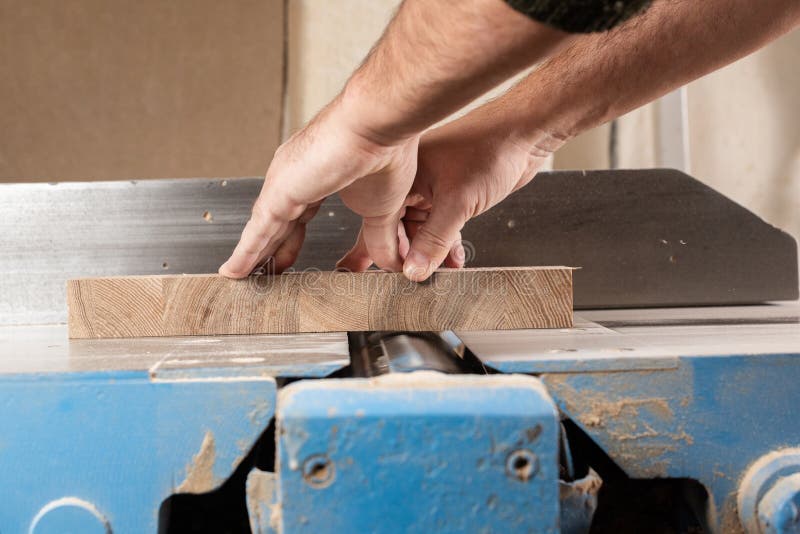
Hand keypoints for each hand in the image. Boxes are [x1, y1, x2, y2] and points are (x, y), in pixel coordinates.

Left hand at [219, 98, 418, 277]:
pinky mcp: (280, 192)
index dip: (292, 240)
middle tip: (264, 272)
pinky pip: (257, 231)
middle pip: (278, 222)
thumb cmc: (385, 153)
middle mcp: (296, 175)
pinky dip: (246, 253)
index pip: (299, 213)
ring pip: (263, 228)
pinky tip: (235, 271)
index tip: (287, 259)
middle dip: (271, 249)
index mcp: (320, 174)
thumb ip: (382, 238)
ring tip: (240, 277)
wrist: (378, 126)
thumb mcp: (384, 209)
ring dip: (253, 254)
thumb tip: (392, 262)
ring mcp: (285, 182)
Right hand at [337, 107, 565, 280]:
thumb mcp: (458, 204)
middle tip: (407, 279)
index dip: (384, 251)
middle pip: (399, 228)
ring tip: (438, 274)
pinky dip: (447, 243)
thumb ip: (434, 241)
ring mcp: (433, 187)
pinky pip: (441, 225)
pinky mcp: (453, 193)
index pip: (382, 222)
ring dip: (430, 253)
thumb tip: (414, 270)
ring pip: (422, 229)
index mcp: (404, 176)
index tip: (389, 274)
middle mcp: (414, 181)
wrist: (524, 133)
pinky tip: (455, 259)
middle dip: (407, 255)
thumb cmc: (488, 150)